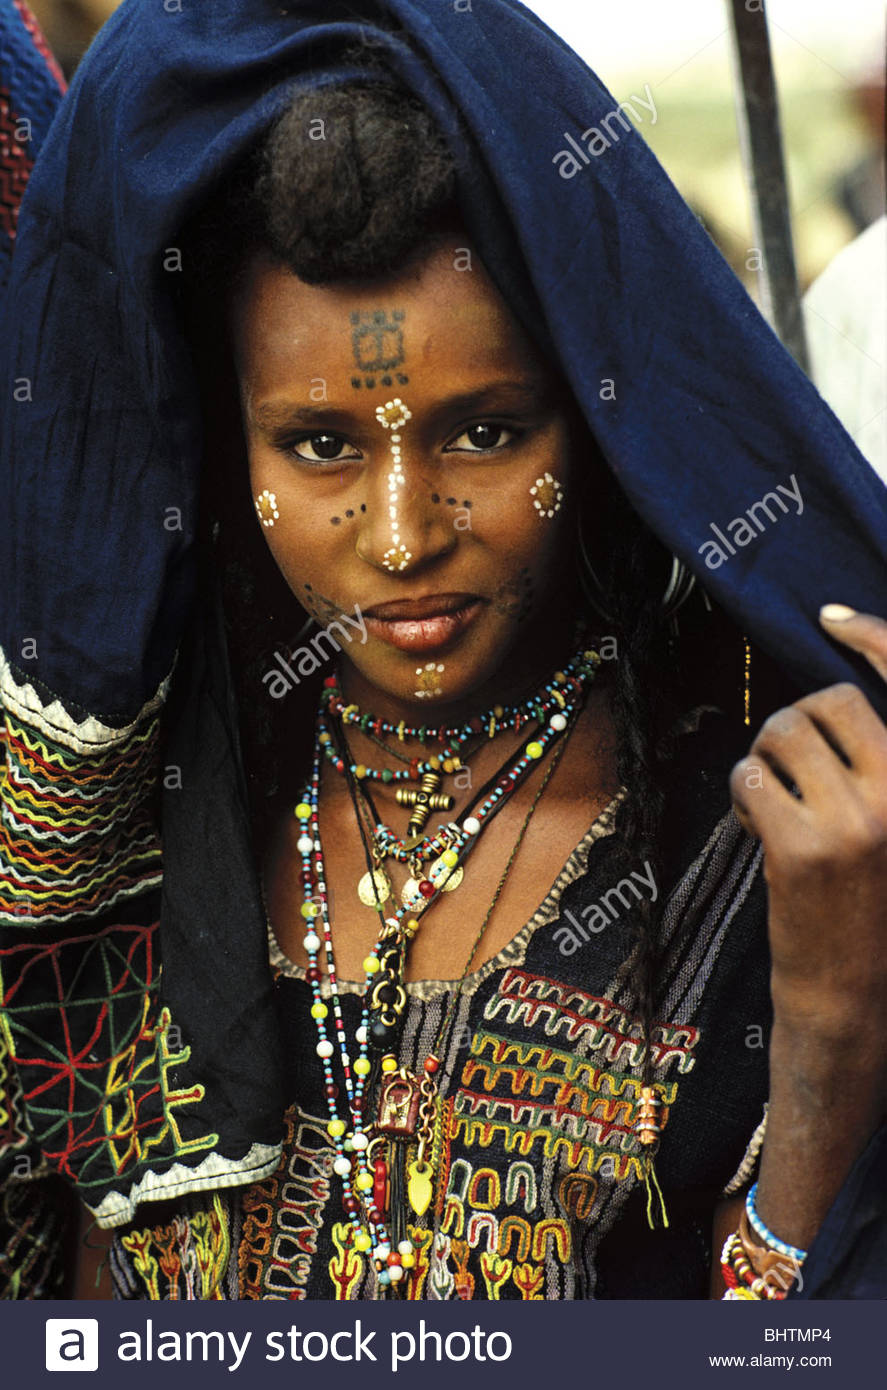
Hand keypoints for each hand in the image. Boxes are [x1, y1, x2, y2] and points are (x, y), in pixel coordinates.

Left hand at [730, 606, 886, 1045]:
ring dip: (762, 761)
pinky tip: (758, 832)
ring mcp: (855, 820)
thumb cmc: (872, 906)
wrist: (852, 996)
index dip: (875, 635)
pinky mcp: (801, 847)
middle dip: (796, 720)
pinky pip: (749, 778)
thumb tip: (830, 703)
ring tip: (772, 804)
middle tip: (786, 764)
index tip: (836, 618)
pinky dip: (742, 797)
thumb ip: (875, 768)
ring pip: (781, 734)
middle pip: (831, 701)